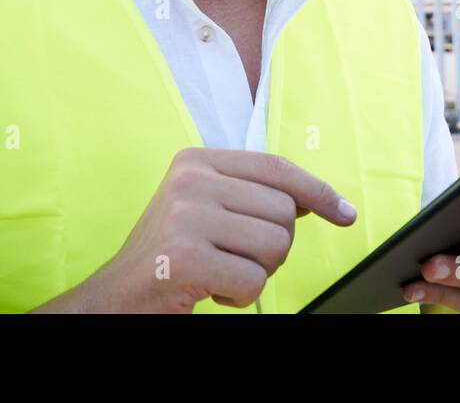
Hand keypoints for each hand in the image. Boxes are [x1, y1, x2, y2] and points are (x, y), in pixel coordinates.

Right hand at [31, 147, 356, 312]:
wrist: (114, 298)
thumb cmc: (168, 257)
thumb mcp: (204, 209)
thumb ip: (249, 196)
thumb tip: (312, 200)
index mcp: (195, 161)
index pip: (277, 168)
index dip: (318, 191)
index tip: (345, 213)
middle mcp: (190, 180)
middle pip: (284, 212)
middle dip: (272, 247)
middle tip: (232, 259)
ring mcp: (187, 216)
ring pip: (276, 246)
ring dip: (256, 273)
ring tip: (217, 272)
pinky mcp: (187, 257)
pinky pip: (254, 281)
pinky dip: (239, 296)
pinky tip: (207, 289)